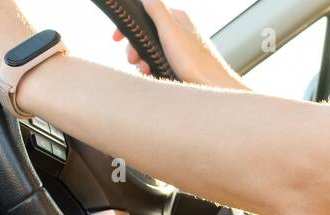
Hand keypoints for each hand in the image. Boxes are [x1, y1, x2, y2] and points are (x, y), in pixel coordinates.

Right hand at [114, 0, 246, 88]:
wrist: (213, 88)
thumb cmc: (194, 60)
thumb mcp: (170, 31)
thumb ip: (156, 10)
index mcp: (178, 18)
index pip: (147, 14)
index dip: (130, 26)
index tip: (116, 38)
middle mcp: (179, 31)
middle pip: (147, 35)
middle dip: (136, 47)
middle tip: (132, 60)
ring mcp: (180, 49)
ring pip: (151, 51)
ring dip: (143, 61)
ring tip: (145, 70)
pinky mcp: (180, 66)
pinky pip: (159, 64)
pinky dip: (152, 69)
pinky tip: (153, 76)